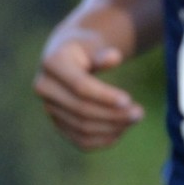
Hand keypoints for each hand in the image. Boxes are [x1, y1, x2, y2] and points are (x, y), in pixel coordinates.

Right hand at [33, 31, 143, 149]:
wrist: (70, 57)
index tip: (128, 100)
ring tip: (134, 119)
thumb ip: (103, 54)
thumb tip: (114, 57)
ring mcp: (49, 108)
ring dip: (111, 127)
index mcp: (52, 63)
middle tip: (139, 113)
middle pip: (81, 109)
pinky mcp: (57, 123)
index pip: (80, 86)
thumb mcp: (94, 45)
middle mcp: (44, 87)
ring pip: (81, 127)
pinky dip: (102, 139)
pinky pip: (80, 140)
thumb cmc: (87, 48)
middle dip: (113, 114)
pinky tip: (121, 131)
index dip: (104, 96)